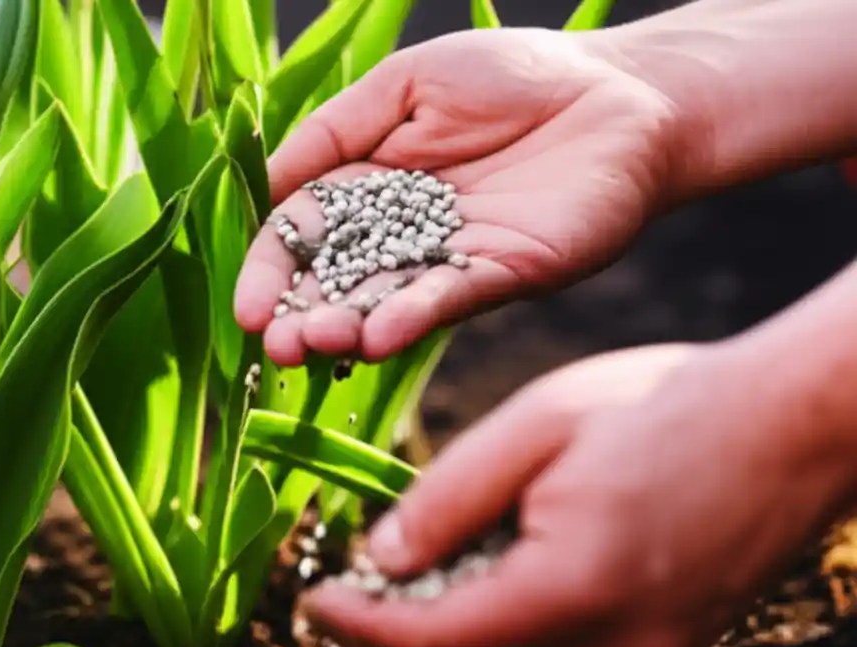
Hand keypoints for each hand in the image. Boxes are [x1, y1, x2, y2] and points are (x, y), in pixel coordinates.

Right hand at [235, 28, 684, 365]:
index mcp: (367, 185)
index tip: (247, 309)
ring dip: (349, 327)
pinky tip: (379, 336)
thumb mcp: (406, 83)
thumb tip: (266, 188)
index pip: (301, 236)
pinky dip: (415, 316)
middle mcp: (401, 233)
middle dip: (303, 318)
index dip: (271, 272)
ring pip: (388, 300)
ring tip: (317, 346)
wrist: (624, 89)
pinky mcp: (505, 272)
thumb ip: (336, 132)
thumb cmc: (514, 74)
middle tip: (276, 348)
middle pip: (337, 282)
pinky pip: (452, 298)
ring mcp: (451, 258)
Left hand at [302, 342, 856, 646]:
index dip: (362, 626)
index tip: (313, 596)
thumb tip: (383, 559)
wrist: (789, 422)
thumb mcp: (538, 425)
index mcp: (577, 587)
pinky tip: (464, 601)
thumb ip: (451, 497)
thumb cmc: (664, 404)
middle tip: (336, 610)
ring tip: (386, 606)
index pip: (438, 643)